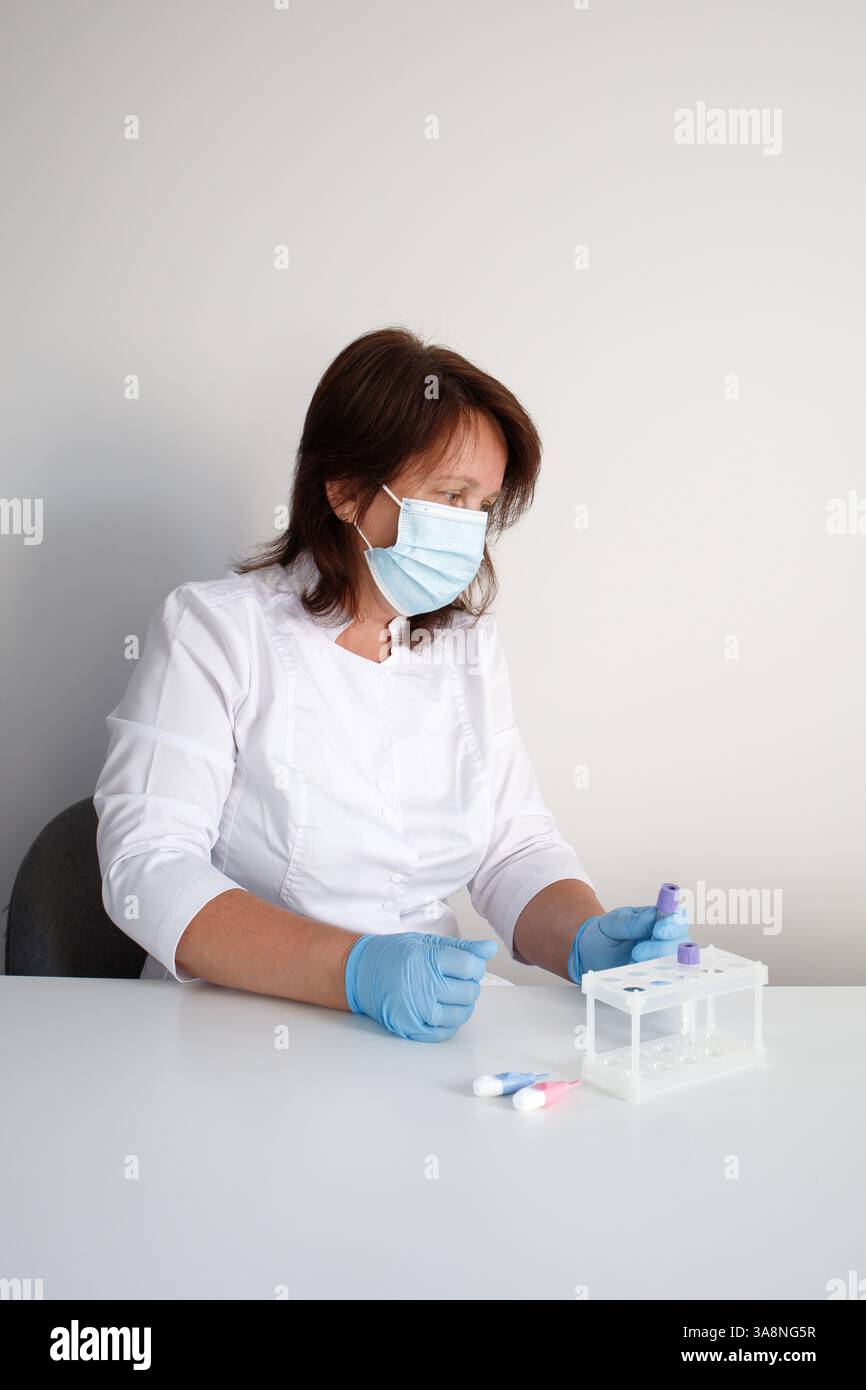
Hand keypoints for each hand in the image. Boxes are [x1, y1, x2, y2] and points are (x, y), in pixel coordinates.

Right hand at [344, 932, 497, 1041]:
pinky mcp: (408, 1026)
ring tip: (449, 994)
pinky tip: (441, 1009)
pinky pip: (443, 1032)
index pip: (470, 966)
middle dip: (468, 985)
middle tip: (455, 979)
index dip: (475, 966)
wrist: (359, 972)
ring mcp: (414, 1009)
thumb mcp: (426, 942)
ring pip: (460, 1015)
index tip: (467, 965)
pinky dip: (449, 1023)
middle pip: (468, 992)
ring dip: (461, 1005)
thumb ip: (461, 947)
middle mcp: (421, 985)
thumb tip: (489, 949)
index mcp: (426, 958)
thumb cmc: (394, 954)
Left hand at [567, 905, 690, 982]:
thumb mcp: (613, 922)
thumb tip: (651, 919)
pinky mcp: (655, 977)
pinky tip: (643, 976)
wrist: (590, 952)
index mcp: (657, 920)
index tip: (659, 930)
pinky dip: (657, 980)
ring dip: (658, 963)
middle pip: (681, 943)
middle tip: (639, 951)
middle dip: (662, 947)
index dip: (673, 925)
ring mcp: (661, 959)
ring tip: (635, 959)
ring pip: (675, 963)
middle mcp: (664, 939)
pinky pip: (664, 981)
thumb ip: (632, 922)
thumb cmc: (605, 933)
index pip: (676, 919)